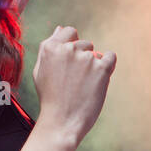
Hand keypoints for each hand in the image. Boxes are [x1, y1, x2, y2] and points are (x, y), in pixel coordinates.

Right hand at [31, 25, 115, 144]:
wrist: (62, 121)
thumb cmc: (50, 97)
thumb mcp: (40, 70)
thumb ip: (49, 48)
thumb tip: (60, 29)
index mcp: (50, 48)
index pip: (69, 32)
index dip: (72, 45)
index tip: (71, 61)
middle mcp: (67, 49)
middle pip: (84, 43)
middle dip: (82, 57)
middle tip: (75, 80)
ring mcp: (85, 58)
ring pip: (96, 53)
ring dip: (93, 65)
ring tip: (84, 85)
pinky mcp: (101, 68)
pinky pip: (110, 57)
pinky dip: (107, 66)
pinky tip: (98, 80)